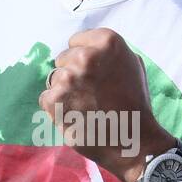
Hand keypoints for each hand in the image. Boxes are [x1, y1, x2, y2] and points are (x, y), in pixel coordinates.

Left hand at [40, 27, 169, 181]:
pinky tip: (75, 116)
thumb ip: (108, 53)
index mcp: (108, 42)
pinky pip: (46, 98)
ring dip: (65, 92)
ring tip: (85, 107)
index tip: (95, 74)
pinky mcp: (54, 100)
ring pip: (54, 79)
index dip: (84, 59)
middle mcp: (86, 56)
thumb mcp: (132, 65)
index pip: (76, 41)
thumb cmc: (135, 104)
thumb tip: (87, 49)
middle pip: (63, 59)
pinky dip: (57, 109)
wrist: (133, 140)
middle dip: (73, 74)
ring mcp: (68, 78)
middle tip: (91, 93)